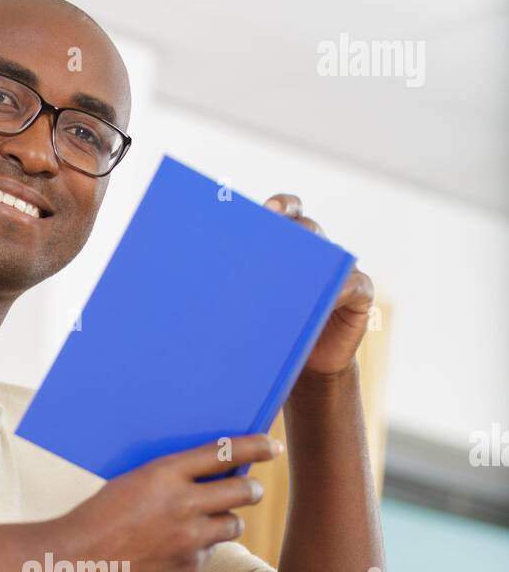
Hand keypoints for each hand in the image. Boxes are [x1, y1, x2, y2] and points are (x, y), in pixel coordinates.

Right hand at [58, 435, 281, 571]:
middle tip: (251, 489)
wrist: (76, 565)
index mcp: (164, 474)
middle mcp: (183, 505)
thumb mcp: (132, 483)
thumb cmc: (98, 520)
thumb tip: (211, 475)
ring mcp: (189, 540)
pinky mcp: (188, 568)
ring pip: (232, 525)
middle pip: (243, 492)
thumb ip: (171, 478)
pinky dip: (197, 550)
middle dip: (251, 490)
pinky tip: (170, 550)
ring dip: (225, 521)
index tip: (270, 446)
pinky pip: (208, 554)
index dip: (254, 447)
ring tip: (204, 523)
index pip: (224, 453)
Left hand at [264, 193, 374, 379]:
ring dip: (317, 257)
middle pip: (308, 228)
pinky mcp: (359, 292)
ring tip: (300, 266)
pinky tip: (326, 299)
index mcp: (288, 248)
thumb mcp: (257, 309)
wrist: (308, 365)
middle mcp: (316, 252)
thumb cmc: (276, 333)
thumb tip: (211, 281)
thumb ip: (246, 290)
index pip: (287, 214)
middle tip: (280, 229)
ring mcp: (340, 270)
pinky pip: (353, 284)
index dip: (281, 206)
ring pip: (332, 253)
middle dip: (295, 227)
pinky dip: (340, 290)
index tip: (268, 210)